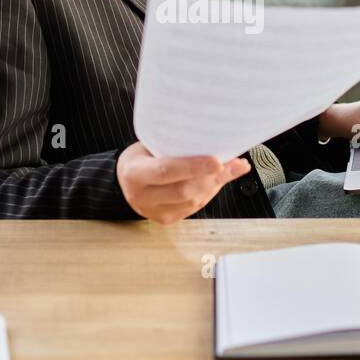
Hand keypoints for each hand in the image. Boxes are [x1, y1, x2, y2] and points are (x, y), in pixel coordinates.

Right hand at [116, 142, 251, 223]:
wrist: (125, 179)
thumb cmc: (141, 156)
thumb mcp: (150, 144)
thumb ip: (176, 145)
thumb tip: (213, 140)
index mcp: (134, 173)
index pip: (166, 171)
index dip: (193, 167)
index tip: (217, 161)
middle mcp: (141, 196)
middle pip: (183, 190)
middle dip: (212, 177)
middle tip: (233, 162)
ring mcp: (153, 211)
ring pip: (193, 202)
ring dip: (215, 185)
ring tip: (231, 168)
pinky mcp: (165, 219)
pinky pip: (194, 208)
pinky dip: (210, 193)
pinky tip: (219, 180)